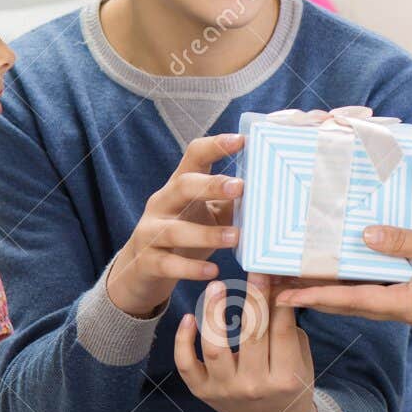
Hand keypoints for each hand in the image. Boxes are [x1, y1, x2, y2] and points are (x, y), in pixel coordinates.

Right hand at [105, 133, 244, 317]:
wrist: (142, 270)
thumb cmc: (185, 236)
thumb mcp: (207, 215)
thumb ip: (230, 202)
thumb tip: (268, 191)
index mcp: (179, 186)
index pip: (194, 156)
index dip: (216, 146)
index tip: (242, 140)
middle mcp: (162, 203)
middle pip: (182, 186)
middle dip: (211, 185)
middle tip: (240, 187)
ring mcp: (150, 233)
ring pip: (175, 230)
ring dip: (207, 233)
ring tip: (236, 238)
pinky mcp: (148, 262)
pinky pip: (168, 264)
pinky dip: (191, 268)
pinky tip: (213, 271)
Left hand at [174, 273, 317, 411]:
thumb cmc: (291, 386)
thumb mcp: (300, 359)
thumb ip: (288, 327)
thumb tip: (278, 284)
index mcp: (285, 378)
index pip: (281, 329)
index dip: (278, 297)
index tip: (274, 271)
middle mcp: (254, 386)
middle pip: (252, 333)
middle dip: (253, 296)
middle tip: (253, 269)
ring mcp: (225, 391)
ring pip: (215, 347)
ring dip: (214, 313)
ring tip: (217, 286)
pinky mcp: (204, 393)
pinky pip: (187, 365)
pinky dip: (183, 340)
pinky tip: (190, 317)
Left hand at [277, 225, 411, 323]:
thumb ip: (400, 240)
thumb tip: (365, 236)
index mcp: (405, 303)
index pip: (349, 301)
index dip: (313, 298)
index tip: (282, 297)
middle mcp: (402, 310)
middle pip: (347, 305)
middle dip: (312, 297)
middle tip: (277, 286)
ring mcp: (409, 305)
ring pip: (359, 300)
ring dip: (329, 291)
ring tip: (299, 277)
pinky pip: (375, 292)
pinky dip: (352, 284)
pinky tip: (339, 270)